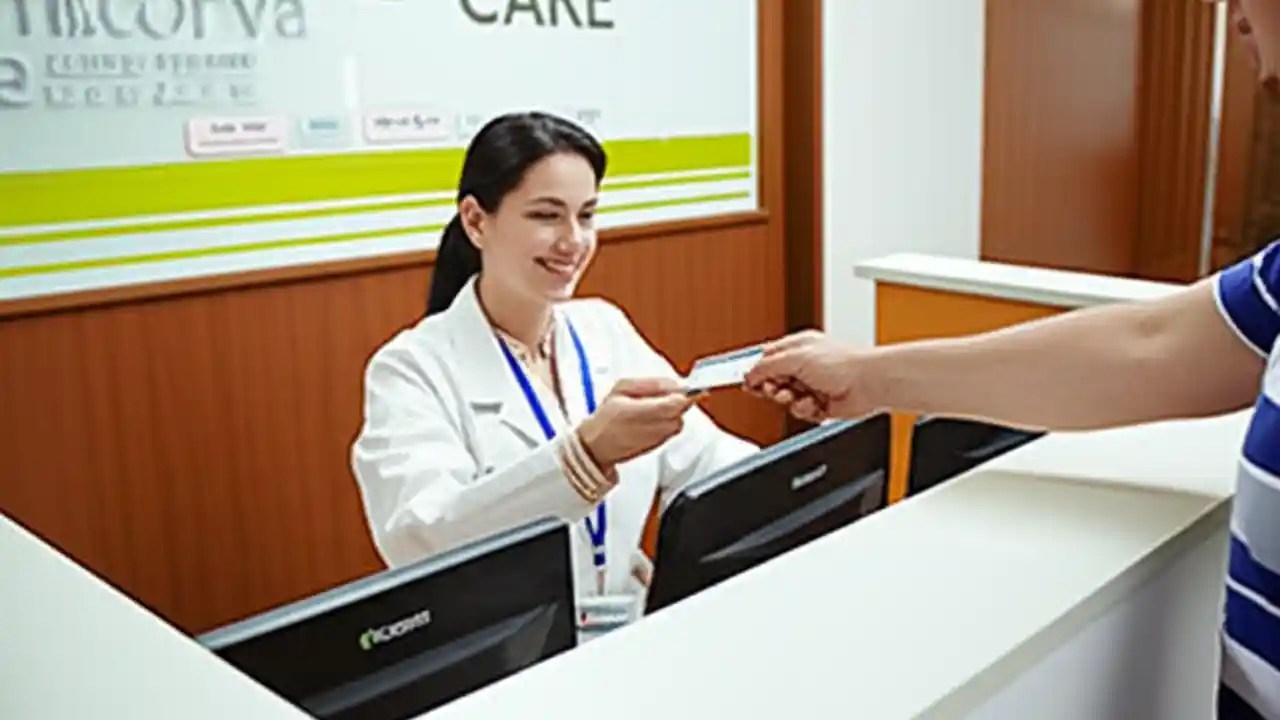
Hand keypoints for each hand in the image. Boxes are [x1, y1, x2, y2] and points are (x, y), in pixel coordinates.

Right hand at [578, 378, 696, 467]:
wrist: (597, 445)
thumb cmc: (607, 417)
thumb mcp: (622, 389)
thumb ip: (650, 384)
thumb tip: (672, 384)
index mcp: (648, 410)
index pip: (681, 401)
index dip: (682, 392)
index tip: (678, 387)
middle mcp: (658, 426)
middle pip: (683, 410)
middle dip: (676, 400)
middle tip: (659, 396)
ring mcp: (661, 437)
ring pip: (679, 420)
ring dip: (671, 412)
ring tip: (651, 408)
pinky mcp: (660, 444)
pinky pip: (671, 429)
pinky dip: (665, 422)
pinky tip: (649, 419)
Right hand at [744, 330, 871, 422]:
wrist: (869, 383)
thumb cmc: (843, 363)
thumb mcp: (794, 357)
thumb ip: (766, 366)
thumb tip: (749, 374)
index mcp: (797, 347)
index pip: (765, 358)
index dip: (754, 371)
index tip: (747, 381)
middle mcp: (803, 366)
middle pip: (772, 381)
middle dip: (772, 388)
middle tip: (777, 389)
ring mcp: (811, 385)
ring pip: (785, 399)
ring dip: (789, 401)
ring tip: (798, 396)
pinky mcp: (819, 404)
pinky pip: (800, 411)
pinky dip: (805, 410)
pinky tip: (815, 403)